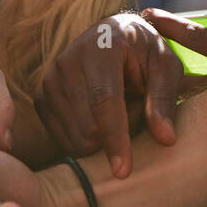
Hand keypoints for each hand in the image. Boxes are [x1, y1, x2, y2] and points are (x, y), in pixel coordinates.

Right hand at [38, 12, 181, 177]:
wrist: (111, 35)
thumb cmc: (144, 52)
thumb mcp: (165, 65)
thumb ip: (164, 99)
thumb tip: (166, 139)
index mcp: (101, 47)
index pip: (104, 100)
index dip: (114, 138)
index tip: (123, 171)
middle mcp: (68, 61)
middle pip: (88, 126)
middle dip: (119, 134)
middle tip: (135, 109)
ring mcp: (50, 80)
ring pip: (75, 137)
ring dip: (103, 137)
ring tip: (118, 109)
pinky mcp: (41, 98)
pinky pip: (62, 139)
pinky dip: (85, 139)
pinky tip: (99, 117)